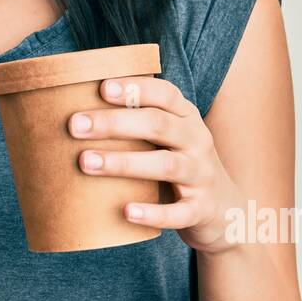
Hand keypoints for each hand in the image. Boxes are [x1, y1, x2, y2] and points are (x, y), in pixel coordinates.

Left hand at [67, 75, 247, 254]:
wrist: (226, 212)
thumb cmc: (179, 166)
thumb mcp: (167, 140)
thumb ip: (135, 125)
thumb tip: (75, 116)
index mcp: (186, 118)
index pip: (165, 94)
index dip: (136, 88)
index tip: (102, 88)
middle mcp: (197, 141)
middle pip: (158, 125)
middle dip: (114, 123)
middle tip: (75, 125)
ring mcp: (201, 175)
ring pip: (165, 164)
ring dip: (124, 162)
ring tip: (86, 162)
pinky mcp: (201, 210)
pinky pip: (178, 212)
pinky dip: (153, 212)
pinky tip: (126, 211)